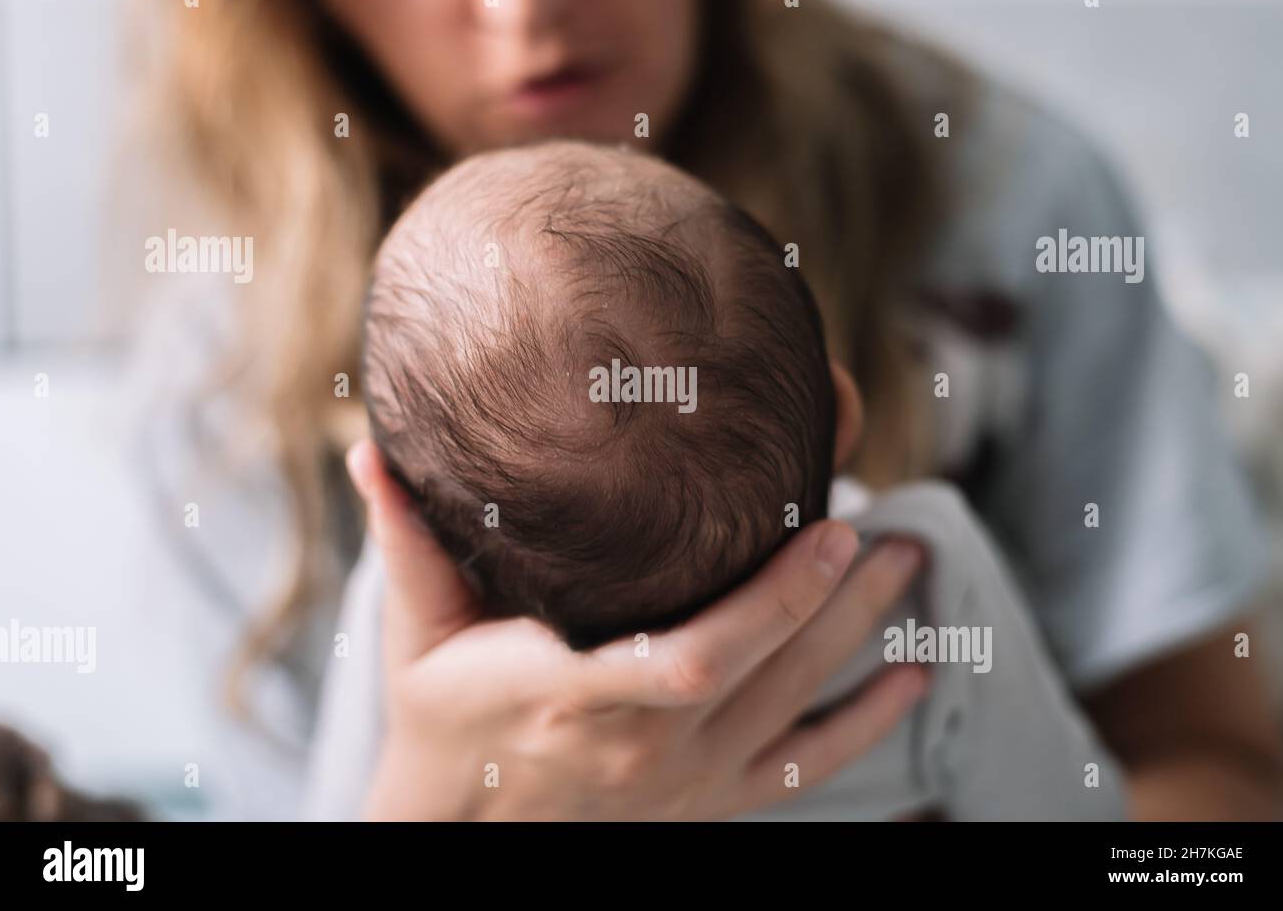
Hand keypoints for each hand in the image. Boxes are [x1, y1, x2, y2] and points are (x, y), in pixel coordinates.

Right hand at [347, 439, 926, 819]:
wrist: (459, 834)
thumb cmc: (442, 719)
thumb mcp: (417, 632)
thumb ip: (403, 539)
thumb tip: (370, 447)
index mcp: (577, 693)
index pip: (696, 654)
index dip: (772, 599)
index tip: (825, 530)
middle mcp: (643, 744)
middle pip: (767, 673)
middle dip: (839, 602)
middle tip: (892, 532)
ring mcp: (683, 781)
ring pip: (795, 712)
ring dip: (861, 641)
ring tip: (909, 569)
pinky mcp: (707, 801)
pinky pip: (802, 769)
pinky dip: (865, 727)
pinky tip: (912, 679)